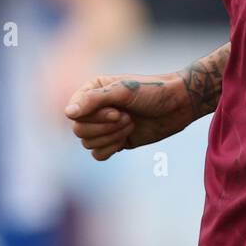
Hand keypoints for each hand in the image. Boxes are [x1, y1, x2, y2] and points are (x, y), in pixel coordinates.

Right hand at [65, 72, 196, 159]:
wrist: (178, 105)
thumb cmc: (152, 91)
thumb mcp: (123, 91)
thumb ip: (93, 100)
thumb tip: (67, 113)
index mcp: (92, 90)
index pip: (75, 113)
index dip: (96, 117)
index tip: (120, 111)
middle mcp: (93, 108)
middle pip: (79, 130)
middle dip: (106, 128)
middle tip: (128, 117)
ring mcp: (103, 126)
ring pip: (87, 143)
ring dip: (112, 137)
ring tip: (131, 124)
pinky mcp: (113, 141)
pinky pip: (97, 155)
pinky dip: (111, 148)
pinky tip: (127, 138)